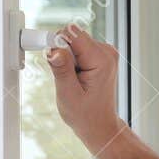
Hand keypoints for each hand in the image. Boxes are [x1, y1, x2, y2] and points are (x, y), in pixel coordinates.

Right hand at [46, 23, 120, 146]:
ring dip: (67, 59)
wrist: (99, 124)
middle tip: (66, 77)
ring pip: (73, 41)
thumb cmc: (86, 114)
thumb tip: (54, 49)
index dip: (57, 45)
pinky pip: (78, 48)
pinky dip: (72, 61)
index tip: (52, 61)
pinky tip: (76, 77)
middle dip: (62, 53)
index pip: (72, 34)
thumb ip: (61, 70)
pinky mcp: (100, 54)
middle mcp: (107, 51)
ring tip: (73, 79)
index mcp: (101, 59)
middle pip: (72, 36)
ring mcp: (105, 52)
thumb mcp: (68, 95)